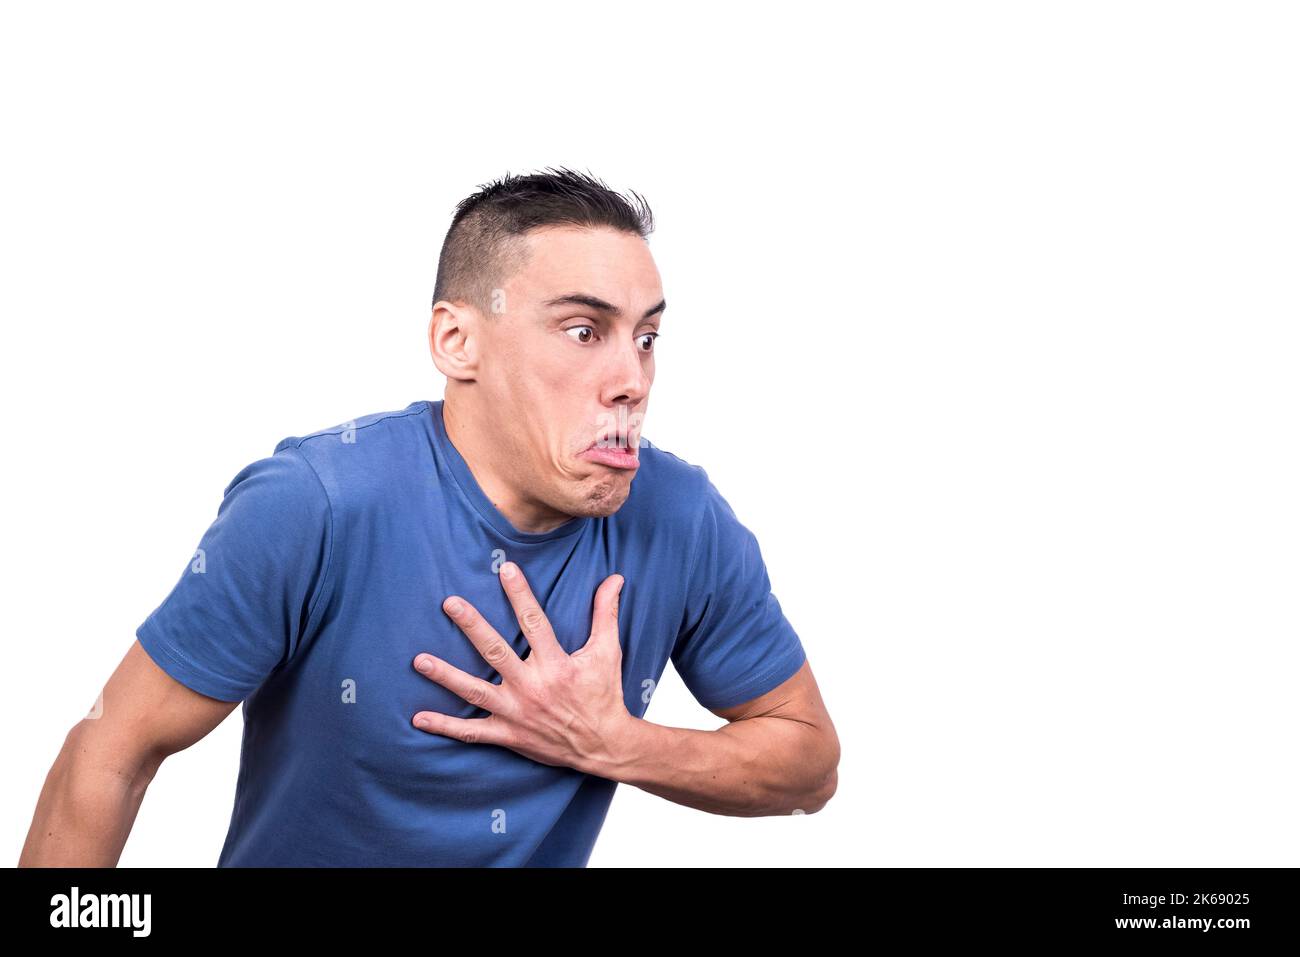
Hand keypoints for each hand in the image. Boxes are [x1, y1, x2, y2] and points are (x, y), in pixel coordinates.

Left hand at [411, 561, 632, 772]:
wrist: (604, 745)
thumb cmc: (604, 694)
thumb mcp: (608, 652)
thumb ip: (605, 614)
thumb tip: (615, 578)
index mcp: (556, 664)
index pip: (534, 622)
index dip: (519, 594)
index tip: (504, 569)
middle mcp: (532, 686)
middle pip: (495, 651)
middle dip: (471, 626)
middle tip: (450, 603)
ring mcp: (516, 712)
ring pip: (474, 691)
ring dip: (446, 676)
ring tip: (419, 660)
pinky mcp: (508, 734)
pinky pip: (471, 732)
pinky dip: (445, 727)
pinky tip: (418, 718)